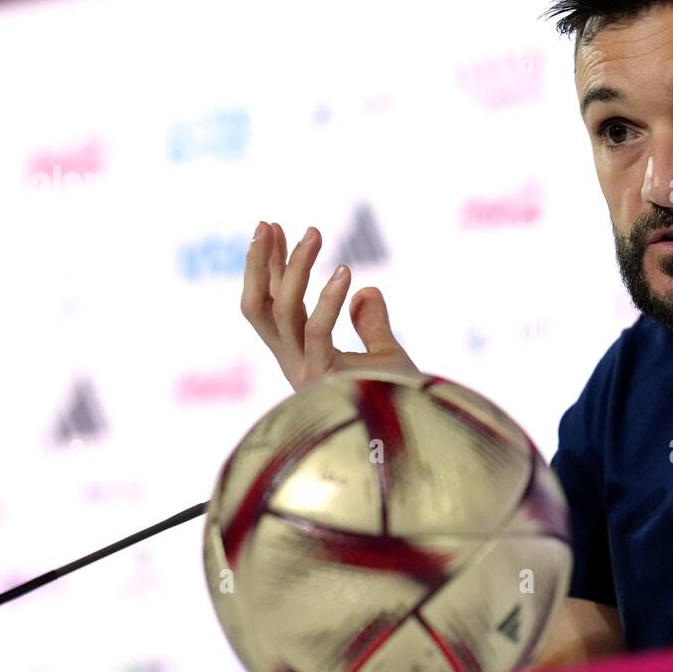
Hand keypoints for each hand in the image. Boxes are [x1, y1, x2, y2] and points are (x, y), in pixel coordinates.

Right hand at [241, 221, 418, 391]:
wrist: (416, 448)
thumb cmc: (403, 407)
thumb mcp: (387, 357)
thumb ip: (372, 325)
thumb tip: (368, 289)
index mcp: (301, 359)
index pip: (272, 305)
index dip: (269, 267)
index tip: (273, 227)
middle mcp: (296, 366)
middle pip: (257, 310)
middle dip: (256, 265)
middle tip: (267, 223)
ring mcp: (307, 375)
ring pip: (281, 314)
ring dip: (294, 269)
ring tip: (314, 232)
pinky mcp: (327, 382)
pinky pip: (317, 334)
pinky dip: (329, 301)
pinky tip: (347, 274)